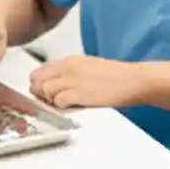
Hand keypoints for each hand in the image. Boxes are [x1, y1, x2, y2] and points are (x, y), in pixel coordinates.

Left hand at [29, 56, 147, 109]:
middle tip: (49, 100)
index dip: (39, 83)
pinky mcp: (78, 94)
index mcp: (70, 60)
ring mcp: (72, 80)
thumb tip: (56, 83)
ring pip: (44, 91)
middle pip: (36, 80)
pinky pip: (57, 102)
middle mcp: (68, 68)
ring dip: (50, 101)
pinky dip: (61, 107)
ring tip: (63, 104)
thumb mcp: (88, 66)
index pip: (40, 70)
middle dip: (39, 92)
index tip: (43, 91)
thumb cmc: (115, 76)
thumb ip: (69, 72)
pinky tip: (71, 107)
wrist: (132, 81)